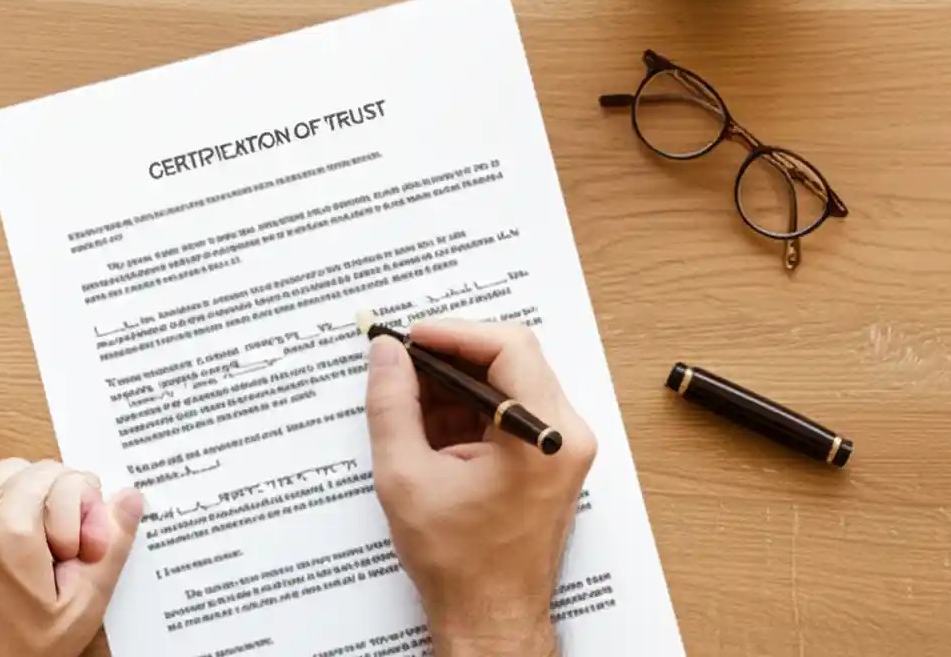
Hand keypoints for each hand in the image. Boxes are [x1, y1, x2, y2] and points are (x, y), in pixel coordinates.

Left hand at [0, 458, 144, 656]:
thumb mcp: (74, 616)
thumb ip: (109, 551)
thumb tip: (129, 500)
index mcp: (6, 529)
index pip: (57, 475)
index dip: (79, 508)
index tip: (75, 550)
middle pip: (16, 471)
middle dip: (42, 501)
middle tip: (49, 551)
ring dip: (2, 509)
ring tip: (12, 563)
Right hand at [364, 320, 596, 656]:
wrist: (489, 617)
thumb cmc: (458, 563)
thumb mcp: (405, 477)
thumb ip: (391, 405)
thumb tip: (385, 354)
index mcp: (542, 436)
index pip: (508, 347)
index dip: (453, 333)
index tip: (409, 338)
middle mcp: (564, 434)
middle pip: (511, 358)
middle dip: (451, 355)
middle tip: (402, 361)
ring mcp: (560, 446)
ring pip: (508, 381)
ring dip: (457, 382)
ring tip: (408, 398)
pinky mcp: (547, 458)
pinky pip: (509, 408)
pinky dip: (468, 407)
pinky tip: (430, 425)